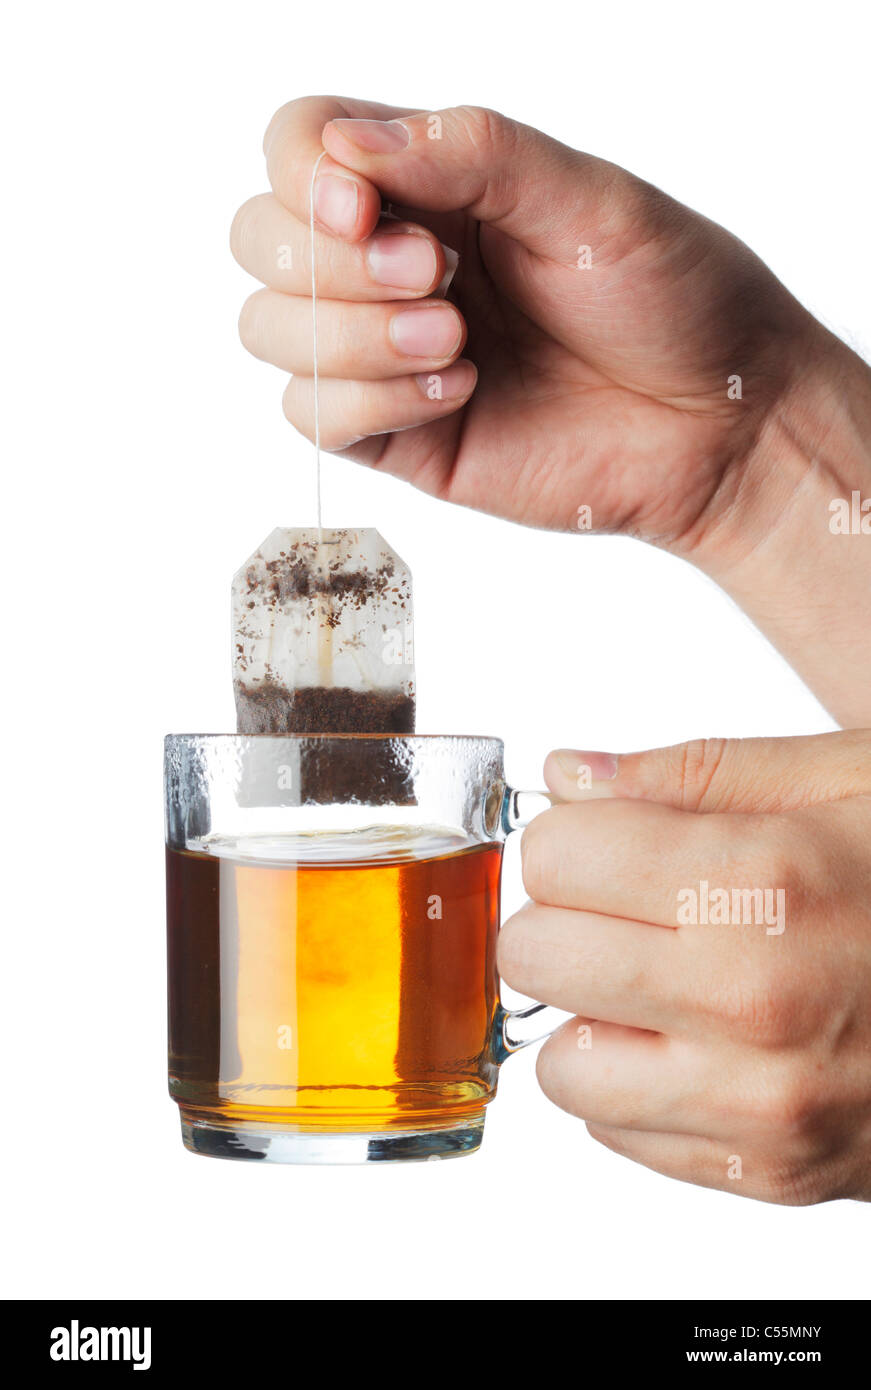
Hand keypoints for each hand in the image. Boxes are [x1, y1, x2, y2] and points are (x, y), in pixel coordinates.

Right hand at [232, 96, 817, 550]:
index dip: (302, 174)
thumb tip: (343, 146)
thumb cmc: (674, 298)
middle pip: (259, 238)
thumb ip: (470, 154)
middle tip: (436, 278)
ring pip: (269, 331)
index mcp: (432, 182)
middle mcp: (391, 260)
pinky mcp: (396, 436)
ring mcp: (384, 352)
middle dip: (325, 263)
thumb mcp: (588, 200)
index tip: (364, 207)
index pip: (300, 145)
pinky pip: (312, 416)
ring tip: (458, 342)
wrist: (718, 425)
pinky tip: (459, 392)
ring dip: (349, 336)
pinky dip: (371, 401)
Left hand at [499, 731, 870, 1203]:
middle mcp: (755, 1004)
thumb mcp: (846, 780)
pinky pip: (616, 1132)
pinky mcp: (767, 1172)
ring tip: (666, 979)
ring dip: (593, 1014)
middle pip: (535, 955)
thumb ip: (691, 773)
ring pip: (560, 1063)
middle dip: (567, 918)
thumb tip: (568, 774)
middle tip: (632, 907)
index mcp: (766, 883)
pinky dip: (637, 1083)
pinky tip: (707, 1039)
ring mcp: (761, 1105)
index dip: (575, 838)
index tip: (614, 841)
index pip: (554, 854)